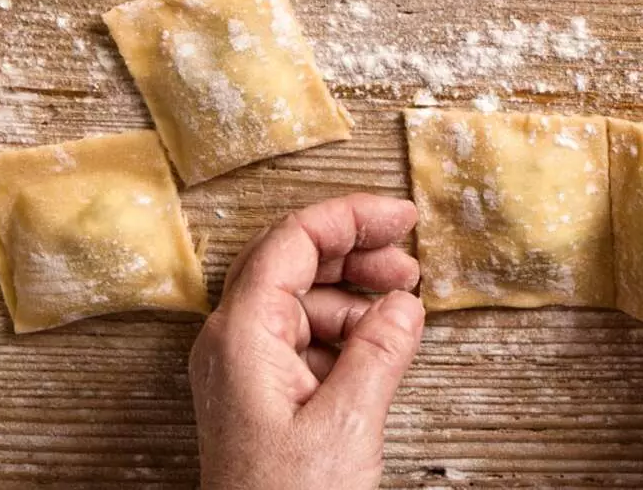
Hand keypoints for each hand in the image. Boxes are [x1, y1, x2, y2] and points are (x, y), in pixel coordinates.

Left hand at [188, 194, 425, 489]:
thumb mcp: (347, 424)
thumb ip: (380, 352)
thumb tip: (402, 303)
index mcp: (242, 336)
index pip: (291, 241)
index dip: (349, 217)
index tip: (401, 217)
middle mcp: (233, 343)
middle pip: (292, 262)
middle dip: (354, 252)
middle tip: (409, 261)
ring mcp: (245, 368)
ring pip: (302, 300)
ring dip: (355, 293)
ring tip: (403, 306)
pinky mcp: (263, 394)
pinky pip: (305, 338)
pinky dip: (347, 330)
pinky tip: (381, 344)